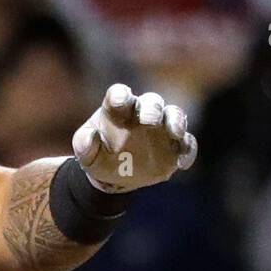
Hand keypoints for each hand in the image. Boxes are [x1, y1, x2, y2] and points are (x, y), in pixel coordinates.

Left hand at [72, 84, 197, 192]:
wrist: (115, 176)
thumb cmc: (98, 156)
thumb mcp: (85, 154)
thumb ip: (83, 144)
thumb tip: (90, 136)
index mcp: (117, 109)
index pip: (119, 94)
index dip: (120, 95)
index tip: (120, 99)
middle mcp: (142, 112)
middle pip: (151, 101)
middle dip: (152, 108)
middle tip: (150, 120)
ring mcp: (162, 127)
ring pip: (174, 115)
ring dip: (176, 122)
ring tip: (175, 133)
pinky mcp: (175, 145)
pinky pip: (187, 143)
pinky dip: (187, 150)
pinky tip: (181, 163)